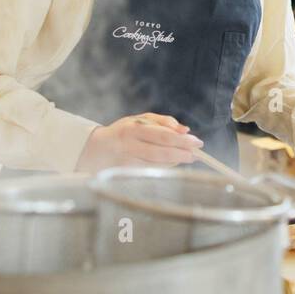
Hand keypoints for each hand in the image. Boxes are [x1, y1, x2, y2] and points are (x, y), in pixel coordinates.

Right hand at [75, 112, 203, 172]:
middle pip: (161, 152)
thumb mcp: (140, 120)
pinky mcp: (127, 173)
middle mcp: (129, 145)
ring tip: (187, 157)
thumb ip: (164, 122)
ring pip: (158, 164)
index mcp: (133, 129)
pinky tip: (172, 163)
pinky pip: (152, 171)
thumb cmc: (124, 132)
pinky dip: (165, 167)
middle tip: (196, 155)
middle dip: (182, 154)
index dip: (182, 140)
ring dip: (176, 161)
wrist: (97, 149)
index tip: (197, 142)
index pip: (163, 135)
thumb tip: (185, 129)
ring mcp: (127, 161)